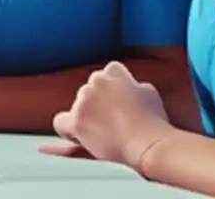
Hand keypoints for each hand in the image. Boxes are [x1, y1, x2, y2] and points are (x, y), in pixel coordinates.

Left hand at [42, 61, 174, 172]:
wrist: (147, 144)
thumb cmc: (153, 122)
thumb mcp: (150, 93)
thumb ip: (134, 86)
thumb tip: (130, 88)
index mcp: (114, 73)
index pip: (110, 70)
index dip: (115, 86)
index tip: (120, 100)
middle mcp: (96, 82)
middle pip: (91, 88)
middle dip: (98, 101)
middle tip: (112, 119)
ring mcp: (84, 101)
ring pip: (78, 105)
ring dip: (87, 115)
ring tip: (104, 132)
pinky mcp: (77, 121)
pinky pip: (61, 122)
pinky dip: (68, 129)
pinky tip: (79, 136)